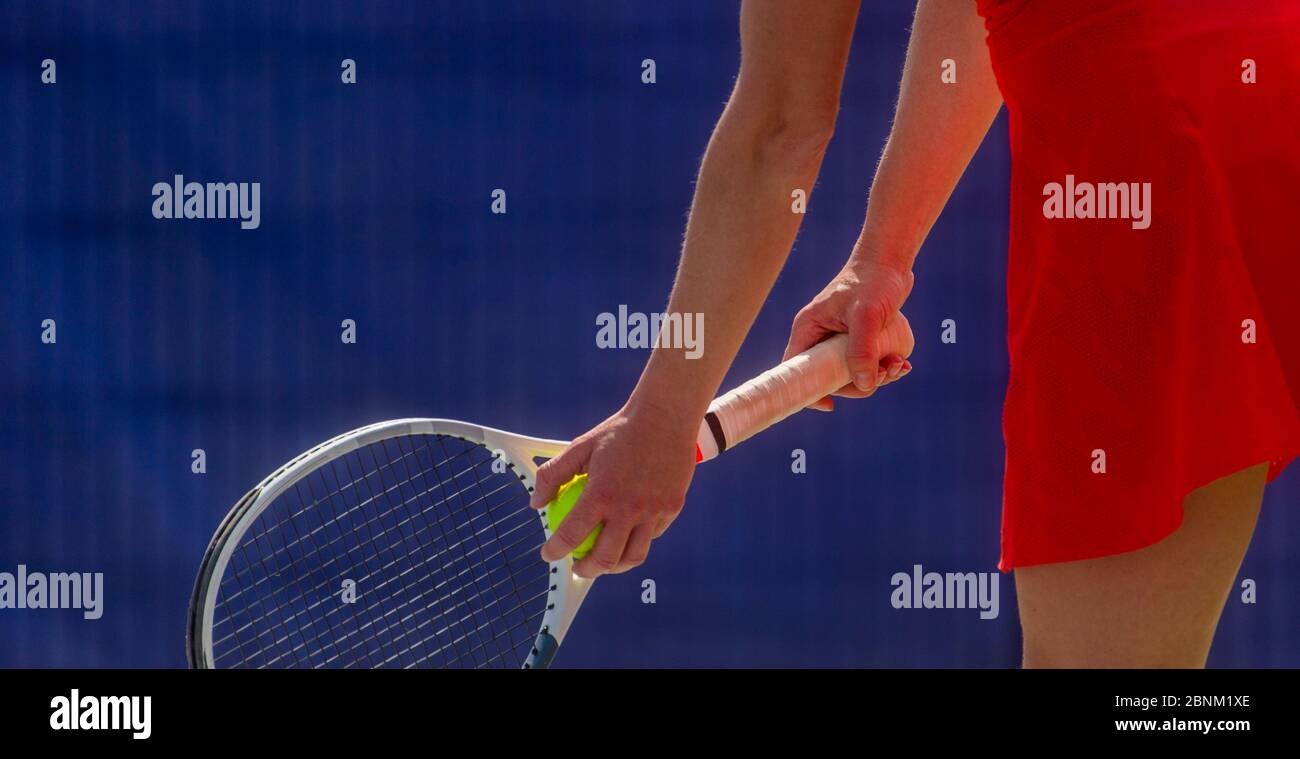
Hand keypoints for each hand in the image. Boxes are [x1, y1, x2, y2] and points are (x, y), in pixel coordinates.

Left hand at [529, 400, 697, 577]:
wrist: (666, 416)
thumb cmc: (620, 430)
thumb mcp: (581, 446)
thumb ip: (553, 475)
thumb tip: (536, 503)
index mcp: (602, 494)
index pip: (572, 534)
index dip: (555, 551)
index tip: (548, 554)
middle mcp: (629, 508)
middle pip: (605, 558)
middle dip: (586, 571)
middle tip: (578, 566)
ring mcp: (653, 511)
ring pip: (633, 556)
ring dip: (615, 567)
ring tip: (605, 563)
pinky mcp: (672, 508)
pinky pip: (652, 536)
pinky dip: (637, 541)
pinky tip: (628, 538)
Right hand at [783, 255, 914, 409]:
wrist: (890, 259)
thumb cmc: (874, 280)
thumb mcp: (868, 316)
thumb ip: (862, 350)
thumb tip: (864, 385)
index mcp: (809, 329)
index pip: (796, 368)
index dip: (807, 391)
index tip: (829, 406)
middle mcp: (819, 336)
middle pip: (829, 377)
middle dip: (859, 383)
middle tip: (887, 374)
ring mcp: (837, 338)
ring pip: (851, 372)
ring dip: (877, 375)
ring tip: (900, 364)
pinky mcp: (856, 337)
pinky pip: (865, 362)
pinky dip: (883, 367)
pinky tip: (902, 362)